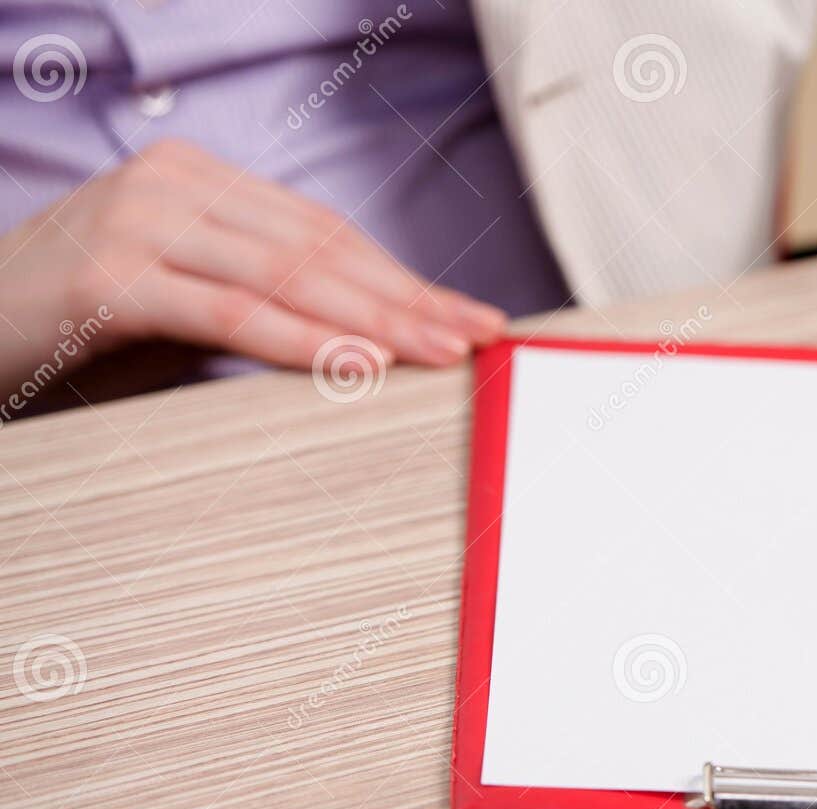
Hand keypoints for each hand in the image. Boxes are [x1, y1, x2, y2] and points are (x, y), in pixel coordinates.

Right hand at [0, 138, 505, 392]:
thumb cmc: (81, 330)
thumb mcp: (184, 307)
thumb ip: (261, 306)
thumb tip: (370, 343)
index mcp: (198, 180)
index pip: (325, 232)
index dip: (403, 278)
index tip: (469, 315)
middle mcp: (172, 185)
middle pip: (319, 249)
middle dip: (408, 299)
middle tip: (478, 336)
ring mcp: (138, 222)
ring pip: (285, 275)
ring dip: (373, 319)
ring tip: (439, 351)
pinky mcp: (109, 278)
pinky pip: (227, 311)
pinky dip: (299, 340)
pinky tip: (356, 363)